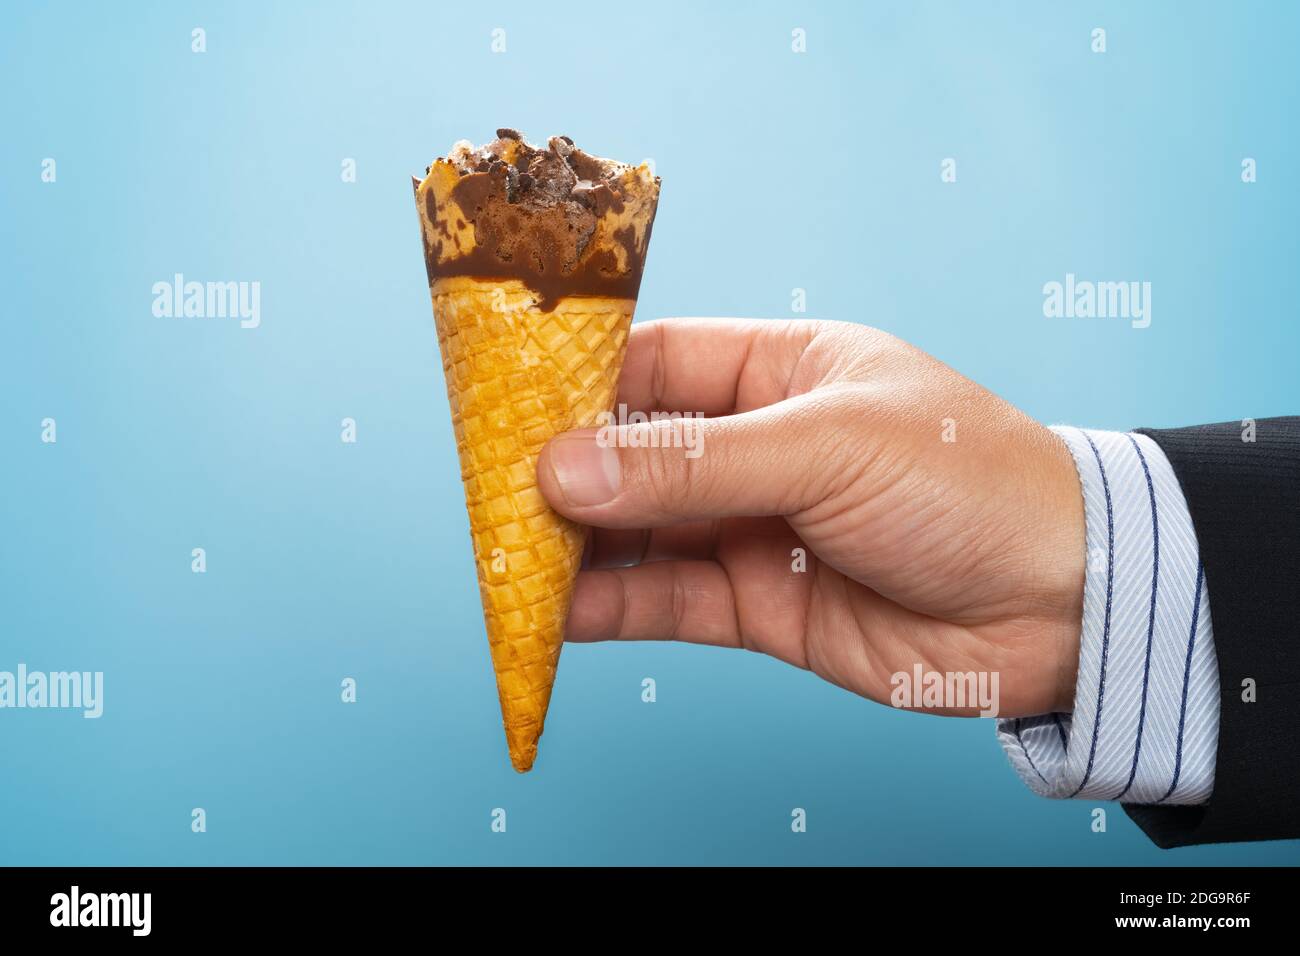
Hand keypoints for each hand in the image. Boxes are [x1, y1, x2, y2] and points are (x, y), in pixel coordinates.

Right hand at [537, 319, 1084, 716]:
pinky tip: (558, 613)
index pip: (653, 362)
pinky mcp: (760, 604)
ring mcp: (754, 527)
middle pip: (631, 452)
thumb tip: (566, 469)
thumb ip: (693, 464)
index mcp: (780, 370)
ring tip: (508, 560)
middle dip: (563, 473)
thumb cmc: (968, 485)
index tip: (502, 405)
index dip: (575, 381)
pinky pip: (668, 602)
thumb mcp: (826, 446)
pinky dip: (611, 609)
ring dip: (575, 547)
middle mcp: (757, 446)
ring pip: (640, 533)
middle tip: (490, 496)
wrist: (1061, 605)